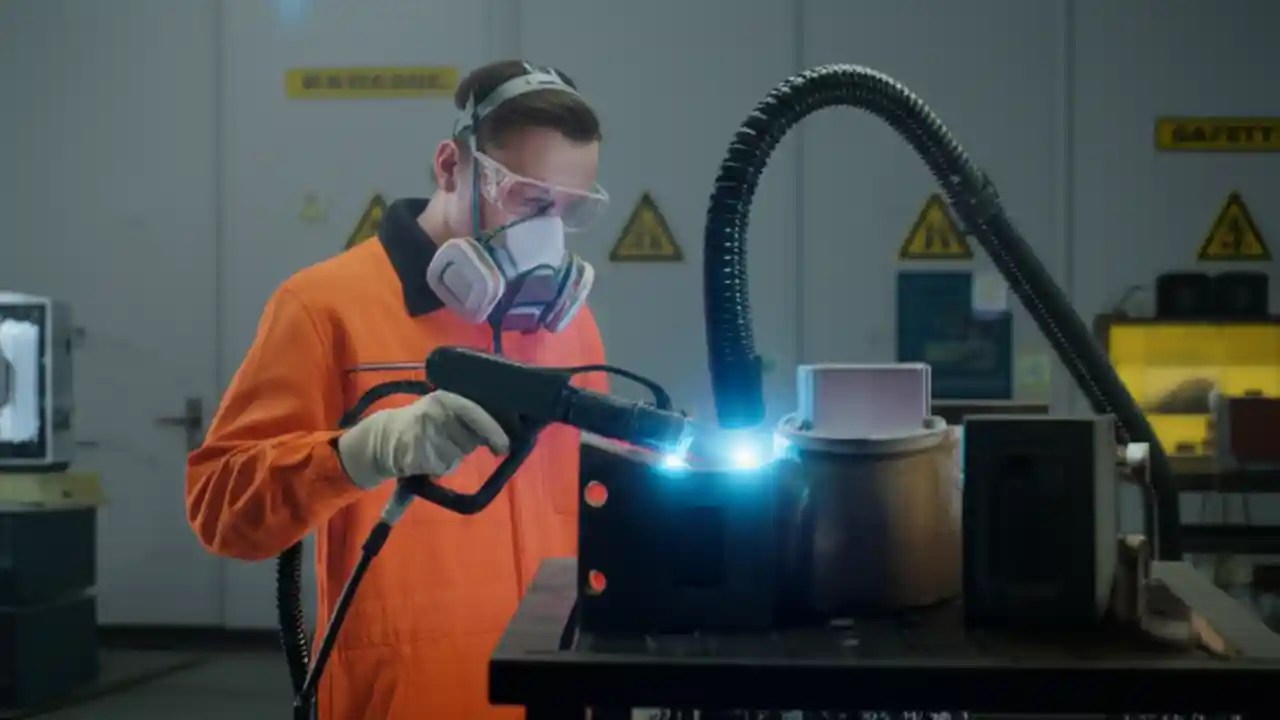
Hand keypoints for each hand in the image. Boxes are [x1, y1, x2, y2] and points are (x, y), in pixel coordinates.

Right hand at [336, 390, 509, 488]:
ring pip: (458, 455)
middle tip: (452, 439)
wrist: (385, 438)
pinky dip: (441, 466)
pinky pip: (444, 467)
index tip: (504, 447)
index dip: (493, 430)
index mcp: (445, 399)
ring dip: (453, 456)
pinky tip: (428, 457)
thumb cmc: (424, 422)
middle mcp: (435, 413)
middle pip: (470, 440)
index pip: (476, 412)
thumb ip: (470, 416)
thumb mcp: (444, 410)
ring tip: (436, 446)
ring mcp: (425, 435)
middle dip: (469, 444)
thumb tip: (506, 428)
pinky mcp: (418, 455)